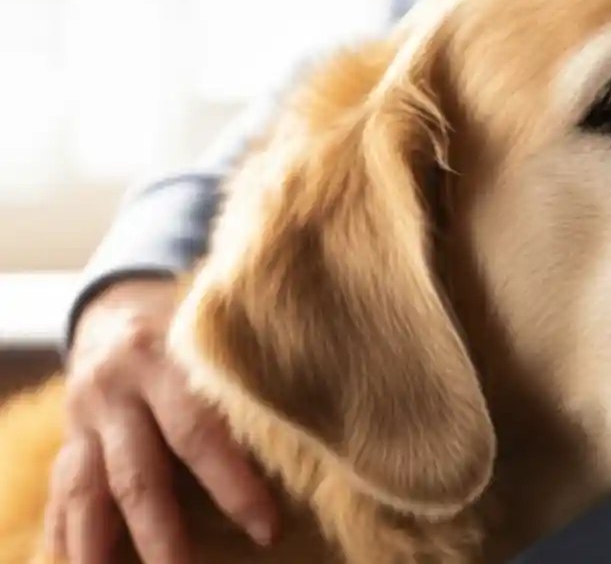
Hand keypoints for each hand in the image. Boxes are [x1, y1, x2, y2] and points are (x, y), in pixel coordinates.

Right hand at [45, 278, 276, 563]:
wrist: (116, 306)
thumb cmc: (190, 328)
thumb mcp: (212, 336)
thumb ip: (244, 377)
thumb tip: (313, 429)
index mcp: (164, 358)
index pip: (200, 431)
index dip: (233, 484)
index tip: (267, 528)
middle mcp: (117, 389)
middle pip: (140, 473)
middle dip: (164, 533)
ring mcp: (84, 417)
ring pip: (88, 490)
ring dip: (99, 545)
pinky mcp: (66, 439)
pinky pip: (60, 493)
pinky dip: (66, 533)